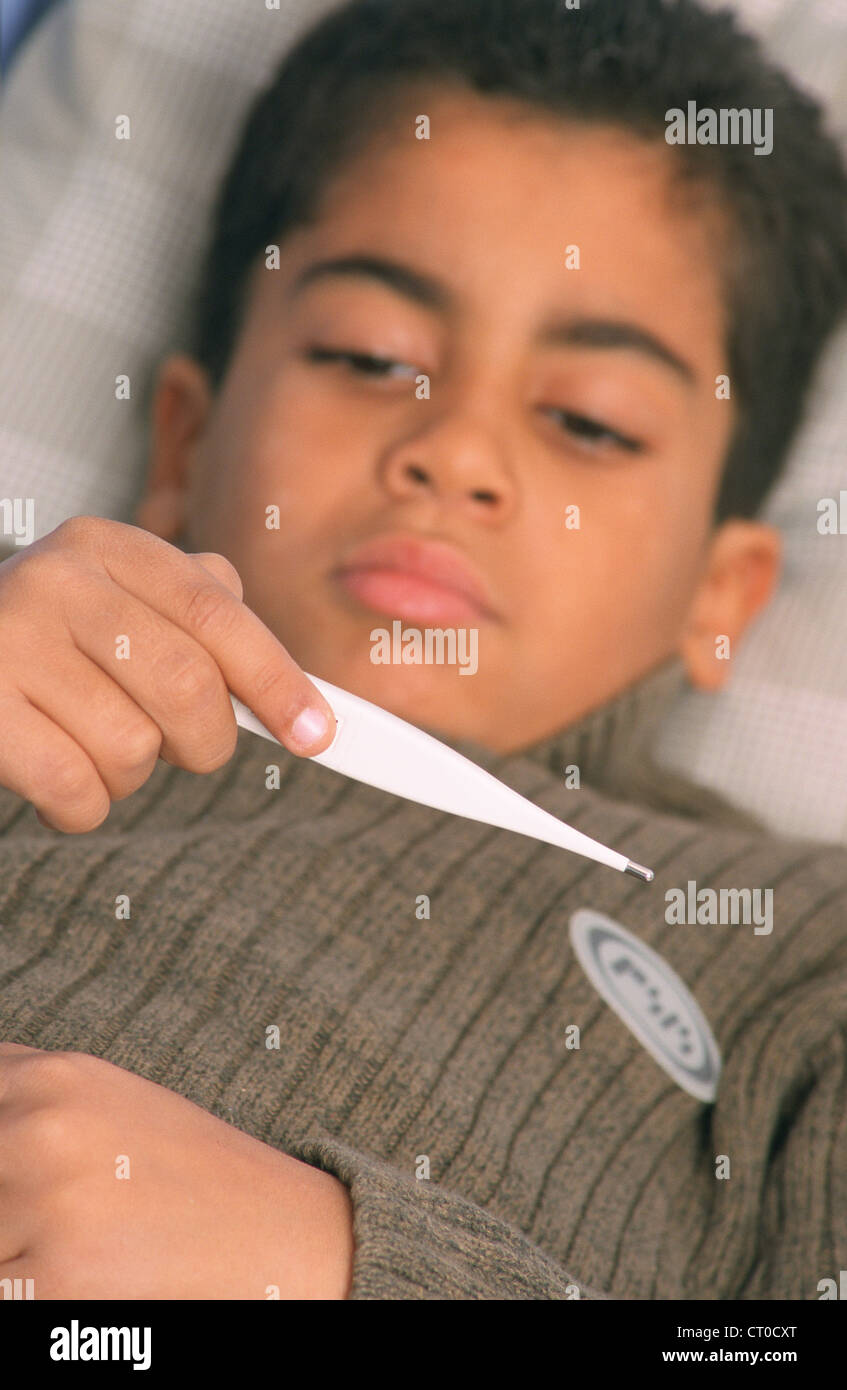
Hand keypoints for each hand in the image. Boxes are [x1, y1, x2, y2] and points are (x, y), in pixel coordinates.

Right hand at [0, 516, 336, 831]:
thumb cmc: (50, 643)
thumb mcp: (119, 601)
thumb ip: (201, 615)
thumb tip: (298, 691)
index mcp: (108, 547)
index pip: (217, 615)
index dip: (277, 680)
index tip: (318, 736)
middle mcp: (55, 580)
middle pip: (188, 687)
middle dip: (202, 741)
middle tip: (182, 747)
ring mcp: (8, 643)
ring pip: (132, 748)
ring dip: (128, 774)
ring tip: (90, 745)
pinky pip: (75, 790)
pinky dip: (83, 807)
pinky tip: (58, 780)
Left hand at [0, 1043, 353, 1298]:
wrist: (282, 1234)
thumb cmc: (189, 1179)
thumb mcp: (99, 1104)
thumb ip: (22, 1101)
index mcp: (49, 1075)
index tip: (16, 1190)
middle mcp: (39, 1125)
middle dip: (1, 1218)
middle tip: (43, 1229)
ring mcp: (48, 1198)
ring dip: (10, 1259)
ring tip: (67, 1255)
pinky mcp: (57, 1278)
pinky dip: (27, 1295)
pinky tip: (77, 1289)